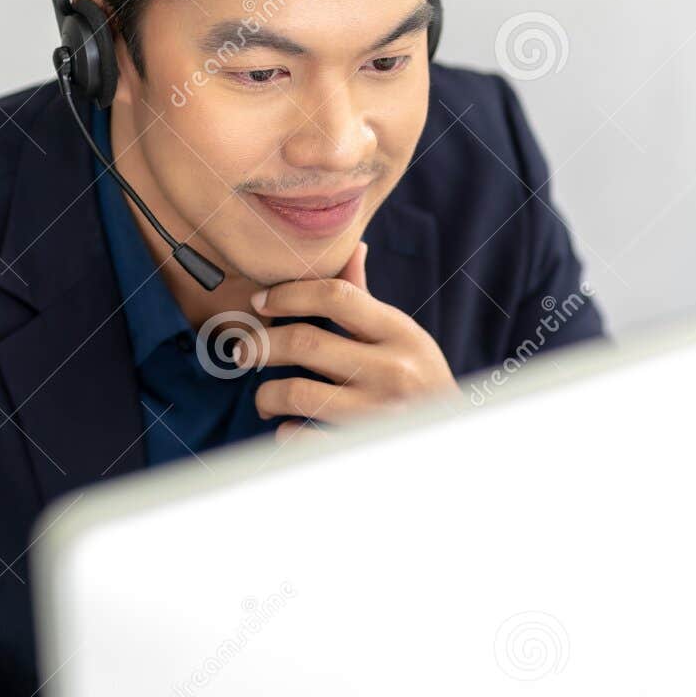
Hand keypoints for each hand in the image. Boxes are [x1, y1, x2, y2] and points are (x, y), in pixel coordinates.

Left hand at [240, 241, 456, 441]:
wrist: (452, 441)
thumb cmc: (420, 381)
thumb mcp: (404, 336)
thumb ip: (367, 299)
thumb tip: (353, 248)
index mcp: (399, 333)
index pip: (336, 295)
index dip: (289, 294)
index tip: (261, 302)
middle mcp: (391, 370)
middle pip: (304, 341)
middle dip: (259, 343)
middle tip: (243, 351)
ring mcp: (376, 413)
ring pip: (294, 392)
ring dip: (264, 394)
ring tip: (264, 398)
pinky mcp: (360, 447)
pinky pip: (301, 438)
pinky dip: (285, 433)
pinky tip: (289, 428)